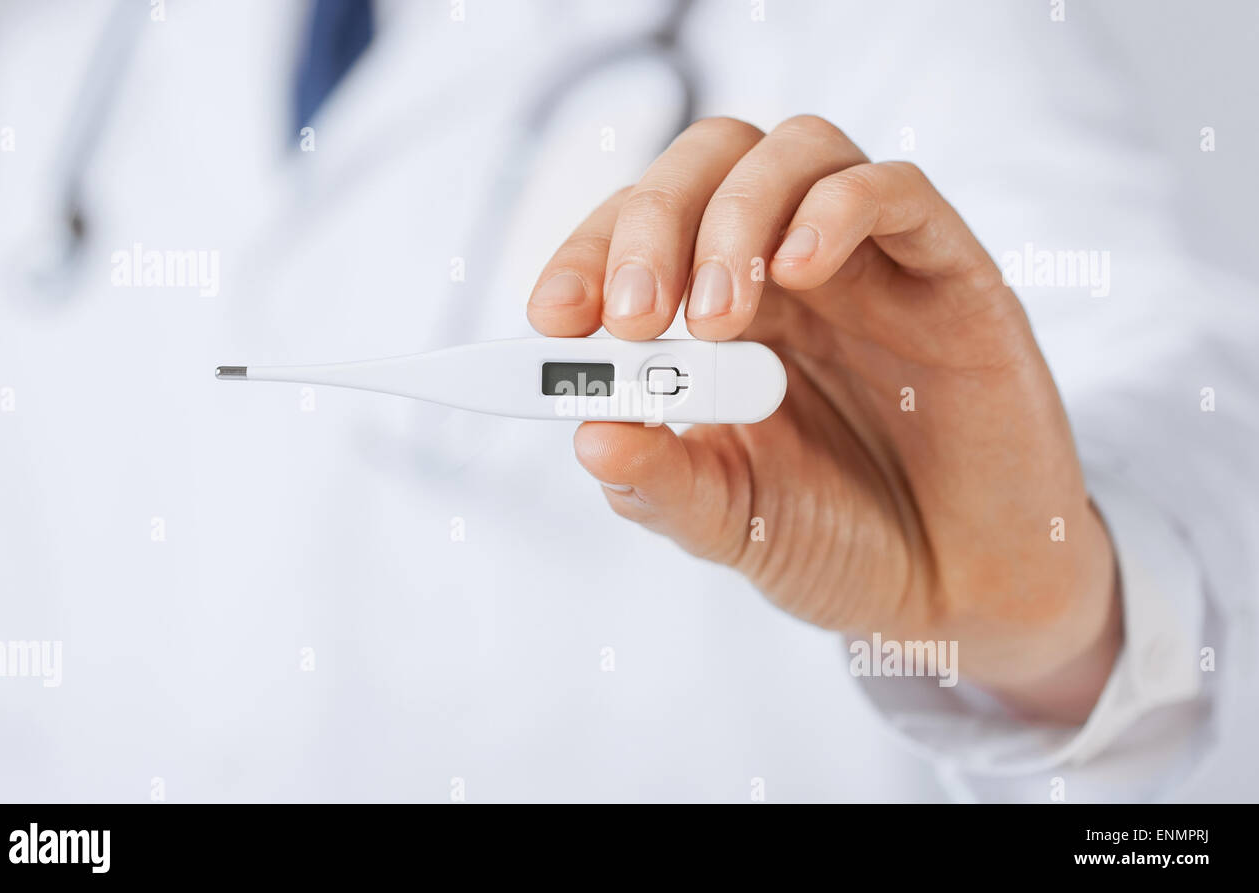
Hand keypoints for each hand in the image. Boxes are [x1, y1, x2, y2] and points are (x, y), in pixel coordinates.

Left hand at [526, 116, 1120, 723]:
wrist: (963, 591)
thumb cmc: (842, 542)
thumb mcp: (730, 523)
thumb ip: (660, 483)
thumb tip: (586, 435)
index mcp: (719, 316)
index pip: (638, 233)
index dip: (586, 256)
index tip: (553, 319)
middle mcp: (786, 272)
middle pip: (707, 164)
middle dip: (651, 225)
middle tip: (633, 318)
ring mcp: (868, 264)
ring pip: (794, 151)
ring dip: (735, 216)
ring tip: (716, 319)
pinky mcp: (950, 272)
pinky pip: (895, 190)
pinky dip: (835, 212)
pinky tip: (798, 274)